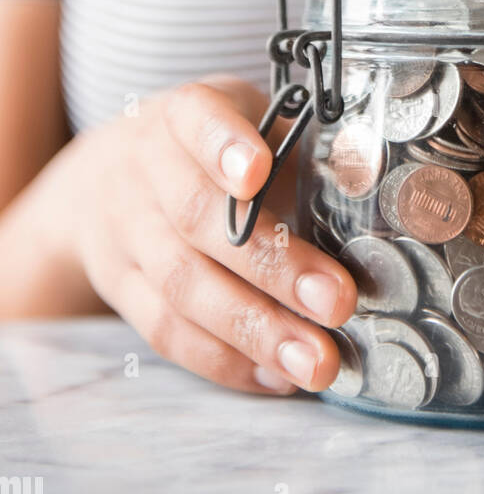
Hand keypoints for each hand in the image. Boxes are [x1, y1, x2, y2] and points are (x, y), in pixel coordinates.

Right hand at [64, 77, 356, 394]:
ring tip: (315, 362)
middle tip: (337, 302)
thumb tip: (365, 189)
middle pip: (197, 219)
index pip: (197, 120)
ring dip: (255, 331)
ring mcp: (126, 233)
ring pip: (182, 288)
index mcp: (181, 117)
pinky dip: (224, 361)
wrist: (107, 174)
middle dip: (272, 266)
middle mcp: (145, 172)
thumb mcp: (244, 117)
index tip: (259, 170)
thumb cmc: (206, 145)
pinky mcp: (120, 289)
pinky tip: (275, 376)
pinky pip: (166, 333)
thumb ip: (293, 146)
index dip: (224, 145)